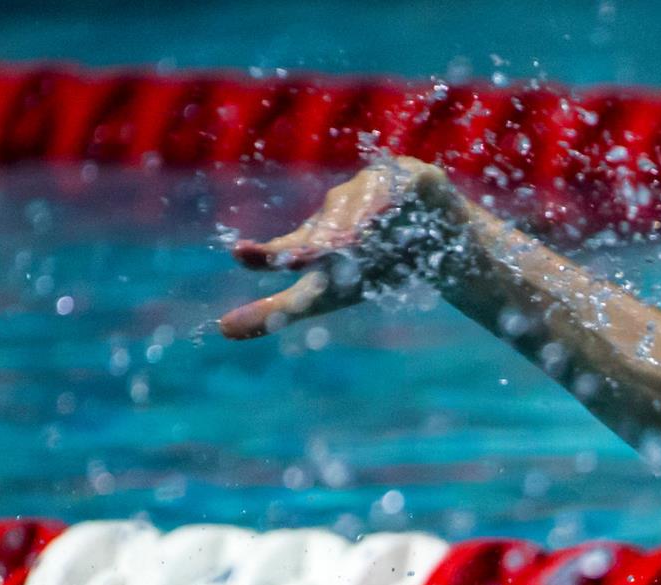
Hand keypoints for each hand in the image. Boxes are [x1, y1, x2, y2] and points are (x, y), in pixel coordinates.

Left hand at [219, 157, 465, 339]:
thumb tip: (220, 330)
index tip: (240, 254)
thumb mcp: (328, 293)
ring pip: (366, 201)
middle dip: (320, 244)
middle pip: (332, 229)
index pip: (292, 249)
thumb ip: (278, 310)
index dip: (268, 254)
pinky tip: (394, 211)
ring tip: (356, 241)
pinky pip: (405, 184)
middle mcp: (342, 208)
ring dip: (361, 220)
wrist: (441, 242)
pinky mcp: (417, 178)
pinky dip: (397, 197)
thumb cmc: (376, 266)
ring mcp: (378, 188)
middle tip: (308, 257)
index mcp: (320, 237)